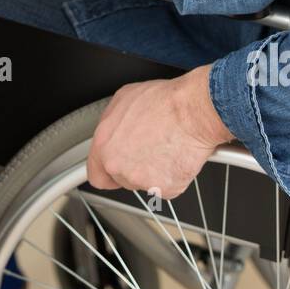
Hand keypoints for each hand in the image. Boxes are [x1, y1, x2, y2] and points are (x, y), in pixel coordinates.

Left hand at [85, 64, 234, 199]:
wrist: (193, 111)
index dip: (108, 173)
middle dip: (135, 168)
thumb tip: (116, 131)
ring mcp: (140, 180)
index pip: (96, 174)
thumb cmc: (165, 101)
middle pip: (122, 179)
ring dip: (154, 171)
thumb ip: (113, 124)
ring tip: (167, 147)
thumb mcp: (125, 99)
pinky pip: (167, 187)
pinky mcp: (164, 189)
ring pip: (145, 183)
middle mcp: (118, 165)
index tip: (116, 170)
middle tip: (151, 149)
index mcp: (105, 145)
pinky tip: (177, 156)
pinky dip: (174, 176)